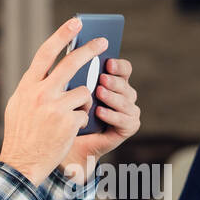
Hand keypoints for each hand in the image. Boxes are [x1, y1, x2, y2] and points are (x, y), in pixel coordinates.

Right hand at [0, 18, 102, 185]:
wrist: (21, 164)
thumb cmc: (21, 135)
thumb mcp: (19, 106)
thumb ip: (34, 87)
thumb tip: (53, 71)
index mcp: (27, 86)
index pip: (45, 53)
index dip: (61, 35)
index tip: (76, 22)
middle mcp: (40, 93)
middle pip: (71, 63)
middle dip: (90, 50)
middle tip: (104, 42)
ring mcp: (55, 107)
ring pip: (84, 92)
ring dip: (83, 102)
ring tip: (68, 117)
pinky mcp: (68, 122)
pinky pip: (85, 113)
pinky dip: (80, 122)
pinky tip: (67, 132)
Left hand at [60, 57, 140, 182]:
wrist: (70, 141)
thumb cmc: (70, 113)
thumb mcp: (71, 92)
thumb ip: (77, 76)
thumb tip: (75, 58)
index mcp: (114, 82)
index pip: (124, 69)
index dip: (118, 65)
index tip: (107, 63)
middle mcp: (125, 95)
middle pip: (126, 84)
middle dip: (114, 81)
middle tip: (102, 79)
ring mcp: (129, 111)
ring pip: (127, 101)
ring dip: (113, 97)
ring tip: (99, 93)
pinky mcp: (129, 126)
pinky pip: (125, 120)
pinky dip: (113, 115)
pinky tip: (100, 112)